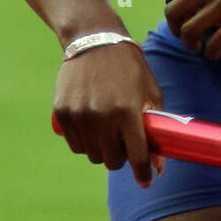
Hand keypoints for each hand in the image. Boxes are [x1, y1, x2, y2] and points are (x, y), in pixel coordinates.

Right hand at [52, 41, 165, 186]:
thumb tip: (158, 167)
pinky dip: (84, 142)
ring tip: (107, 131)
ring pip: (93, 156)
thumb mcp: (150, 92)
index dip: (143, 172)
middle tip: (123, 143)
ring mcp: (80, 115)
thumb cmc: (129, 68)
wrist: (95, 40)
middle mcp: (103, 116)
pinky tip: (91, 126)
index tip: (145, 180)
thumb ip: (156, 128)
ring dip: (102, 150)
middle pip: (112, 161)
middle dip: (121, 157)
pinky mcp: (63, 112)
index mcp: (128, 112)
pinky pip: (75, 144)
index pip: (137, 156)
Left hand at [164, 0, 220, 60]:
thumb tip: (209, 2)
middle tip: (186, 38)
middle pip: (174, 12)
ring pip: (189, 31)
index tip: (190, 20)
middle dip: (176, 29)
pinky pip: (214, 44)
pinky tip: (216, 55)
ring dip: (191, 44)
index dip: (183, 11)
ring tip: (199, 48)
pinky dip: (211, 53)